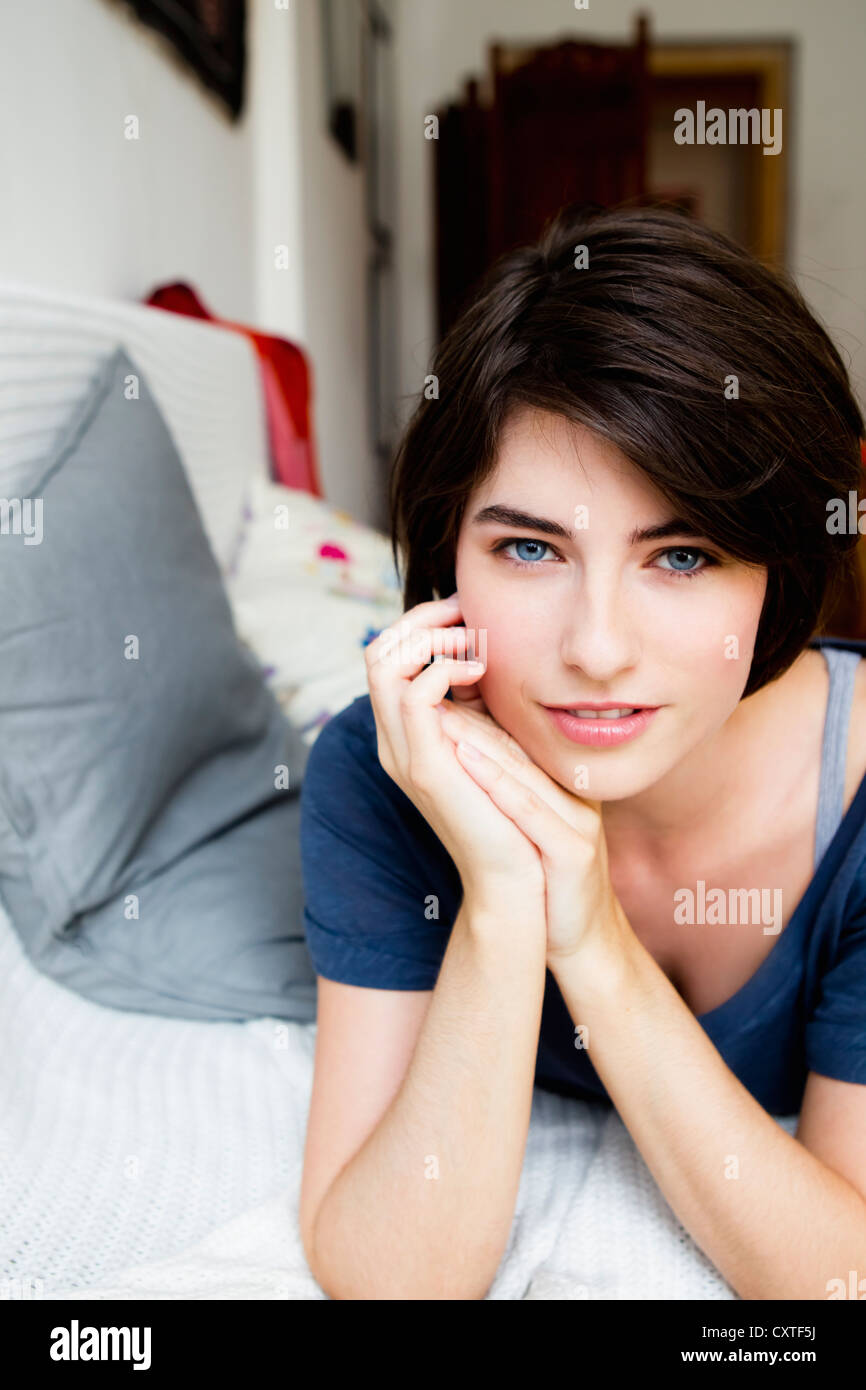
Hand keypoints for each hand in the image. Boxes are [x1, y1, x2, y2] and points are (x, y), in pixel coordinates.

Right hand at [364, 595, 546, 912]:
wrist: (514, 882)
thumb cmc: (514, 816)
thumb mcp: (494, 748)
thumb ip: (483, 710)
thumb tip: (496, 658)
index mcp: (407, 737)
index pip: (387, 656)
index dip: (422, 623)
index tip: (468, 612)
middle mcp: (395, 741)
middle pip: (376, 651)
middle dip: (422, 620)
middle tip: (469, 616)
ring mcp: (405, 754)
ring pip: (384, 662)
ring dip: (431, 637)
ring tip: (475, 642)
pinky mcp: (427, 766)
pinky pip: (415, 693)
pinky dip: (445, 666)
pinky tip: (481, 669)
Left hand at [436, 699, 632, 967]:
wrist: (580, 940)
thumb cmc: (548, 880)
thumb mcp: (530, 825)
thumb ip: (511, 785)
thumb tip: (467, 743)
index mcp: (562, 786)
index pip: (517, 740)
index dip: (476, 711)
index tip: (437, 687)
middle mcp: (574, 796)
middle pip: (517, 748)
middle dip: (471, 715)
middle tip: (430, 687)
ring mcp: (578, 822)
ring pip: (522, 773)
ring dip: (479, 740)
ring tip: (438, 713)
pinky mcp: (574, 852)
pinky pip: (531, 812)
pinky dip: (496, 784)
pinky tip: (465, 761)